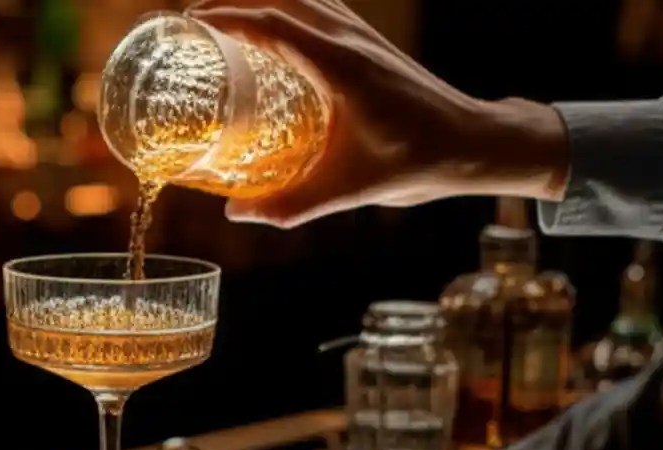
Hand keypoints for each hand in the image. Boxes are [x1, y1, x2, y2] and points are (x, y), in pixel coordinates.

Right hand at [187, 0, 569, 226]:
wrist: (473, 144)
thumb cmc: (418, 162)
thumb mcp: (348, 190)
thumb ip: (289, 205)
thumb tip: (237, 213)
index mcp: (341, 66)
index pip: (272, 23)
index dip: (225, 17)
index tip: (189, 23)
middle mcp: (350, 40)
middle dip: (231, 1)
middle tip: (191, 18)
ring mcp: (363, 37)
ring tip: (222, 17)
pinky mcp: (370, 44)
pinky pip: (320, 9)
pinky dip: (287, 9)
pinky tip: (271, 30)